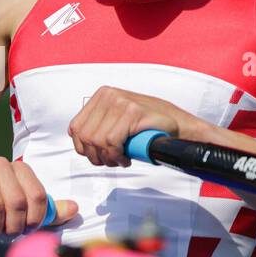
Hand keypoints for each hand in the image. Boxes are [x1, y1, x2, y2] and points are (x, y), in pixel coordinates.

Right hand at [0, 157, 77, 234]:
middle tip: (11, 232)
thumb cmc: (3, 208)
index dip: (36, 218)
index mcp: (20, 168)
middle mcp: (1, 164)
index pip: (37, 195)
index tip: (30, 228)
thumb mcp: (29, 209)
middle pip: (18, 201)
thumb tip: (75, 209)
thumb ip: (51, 210)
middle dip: (16, 225)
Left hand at [68, 86, 195, 166]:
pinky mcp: (132, 111)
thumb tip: (81, 143)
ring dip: (108, 158)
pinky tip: (126, 158)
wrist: (179, 126)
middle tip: (112, 161)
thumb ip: (100, 125)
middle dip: (96, 156)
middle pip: (85, 136)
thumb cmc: (149, 127)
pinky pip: (112, 142)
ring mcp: (120, 101)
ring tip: (120, 159)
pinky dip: (117, 156)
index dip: (83, 148)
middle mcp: (108, 95)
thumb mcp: (117, 120)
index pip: (76, 128)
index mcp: (102, 95)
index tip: (98, 156)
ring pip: (97, 140)